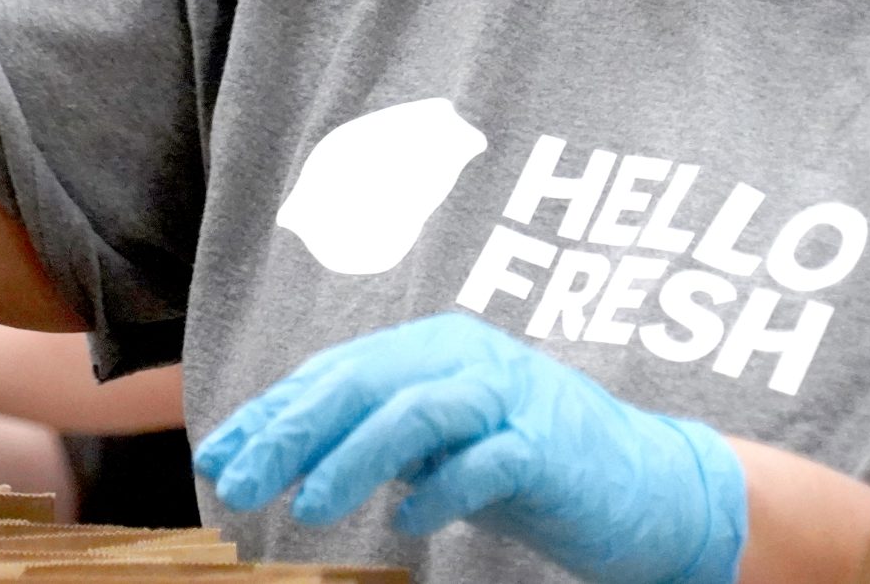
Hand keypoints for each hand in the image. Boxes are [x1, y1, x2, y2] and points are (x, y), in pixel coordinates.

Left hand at [195, 313, 744, 583]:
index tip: (218, 455)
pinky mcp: (549, 444)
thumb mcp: (440, 442)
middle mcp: (465, 357)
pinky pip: (486, 461)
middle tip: (239, 483)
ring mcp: (511, 396)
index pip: (332, 374)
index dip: (271, 413)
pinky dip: (442, 489)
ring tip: (311, 507)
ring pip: (414, 412)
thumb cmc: (530, 463)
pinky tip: (410, 521)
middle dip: (291, 433)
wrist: (651, 485)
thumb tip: (278, 449)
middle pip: (359, 383)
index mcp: (431, 348)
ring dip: (353, 459)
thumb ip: (374, 435)